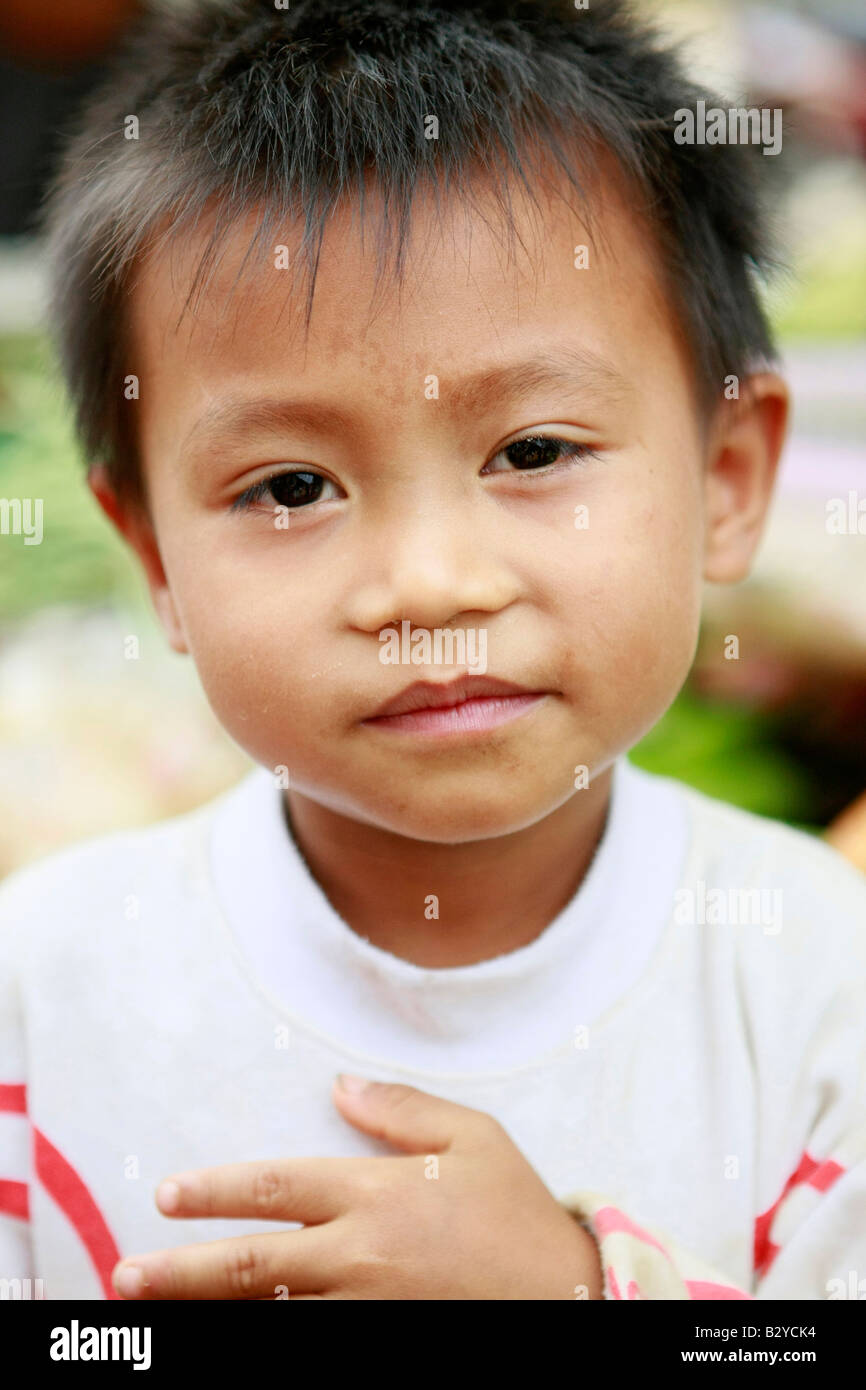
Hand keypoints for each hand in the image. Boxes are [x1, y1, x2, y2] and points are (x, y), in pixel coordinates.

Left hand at [111, 1077, 602, 1299]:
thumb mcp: (474, 1138)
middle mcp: (360, 1256)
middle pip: (253, 1264)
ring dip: (211, 1312)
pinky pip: (310, 1339)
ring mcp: (367, 1309)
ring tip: (159, 1312)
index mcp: (377, 1194)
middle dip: (183, 1270)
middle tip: (129, 1274)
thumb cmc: (520, 1214)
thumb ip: (401, 1108)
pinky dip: (269, 1334)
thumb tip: (341, 1084)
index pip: (276, 1187)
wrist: (571, 1299)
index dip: (215, 1189)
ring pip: (270, 1313)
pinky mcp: (380, 1342)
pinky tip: (240, 1330)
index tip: (167, 1195)